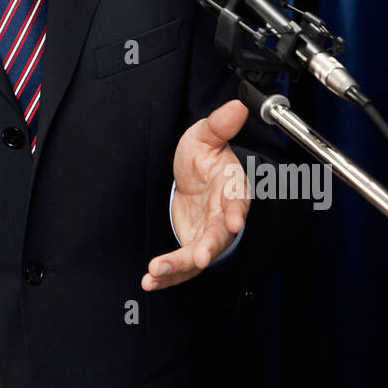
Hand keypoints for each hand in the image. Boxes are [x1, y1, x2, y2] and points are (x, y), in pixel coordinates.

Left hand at [142, 100, 249, 290]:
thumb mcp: (206, 137)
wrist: (193, 179)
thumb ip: (219, 125)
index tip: (235, 221)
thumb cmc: (204, 160)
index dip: (237, 211)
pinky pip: (181, 267)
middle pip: (219, 236)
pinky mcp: (191, 249)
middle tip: (200, 257)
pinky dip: (166, 276)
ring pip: (198, 256)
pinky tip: (149, 281)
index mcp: (232, 190)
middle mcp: (223, 218)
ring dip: (179, 266)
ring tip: (157, 272)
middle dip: (210, 247)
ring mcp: (207, 236)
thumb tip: (236, 106)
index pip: (238, 201)